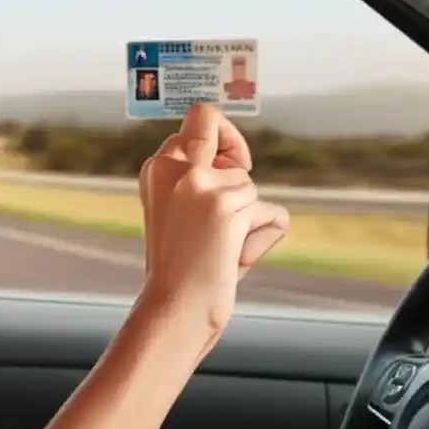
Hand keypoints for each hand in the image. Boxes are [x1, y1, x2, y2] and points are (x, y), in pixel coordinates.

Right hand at [138, 103, 287, 333]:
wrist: (173, 308)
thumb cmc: (181, 269)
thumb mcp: (178, 215)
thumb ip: (200, 184)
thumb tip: (241, 166)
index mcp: (157, 170)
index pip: (197, 120)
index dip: (224, 136)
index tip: (237, 160)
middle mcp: (174, 166)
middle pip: (215, 121)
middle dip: (240, 155)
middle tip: (236, 200)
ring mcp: (199, 184)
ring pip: (250, 186)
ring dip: (249, 219)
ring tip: (223, 250)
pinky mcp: (225, 207)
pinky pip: (271, 215)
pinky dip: (263, 240)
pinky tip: (234, 260)